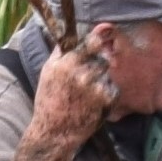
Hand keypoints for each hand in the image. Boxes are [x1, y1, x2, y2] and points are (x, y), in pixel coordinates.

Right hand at [31, 23, 116, 147]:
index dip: (101, 34)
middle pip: (103, 57)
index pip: (92, 42)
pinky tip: (93, 100)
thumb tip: (70, 31)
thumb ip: (62, 51)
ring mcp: (97, 88)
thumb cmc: (49, 99)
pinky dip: (107, 91)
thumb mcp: (48, 71)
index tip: (107, 29)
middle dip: (99, 62)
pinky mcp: (106, 101)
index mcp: (67, 64)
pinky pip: (113, 87)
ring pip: (108, 72)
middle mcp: (83, 74)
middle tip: (88, 75)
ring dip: (102, 77)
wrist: (55, 131)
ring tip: (87, 91)